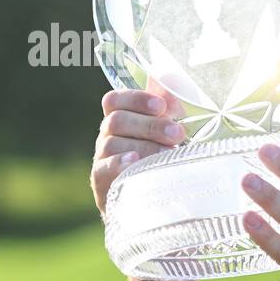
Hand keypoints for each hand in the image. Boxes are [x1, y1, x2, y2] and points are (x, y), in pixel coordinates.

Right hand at [90, 81, 186, 216]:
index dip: (135, 98)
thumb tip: (172, 77)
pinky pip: (104, 168)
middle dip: (150, 125)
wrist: (150, 203)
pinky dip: (119, 163)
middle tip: (177, 135)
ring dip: (144, 146)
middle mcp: (107, 136)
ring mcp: (102, 158)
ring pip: (113, 143)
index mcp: (121, 120)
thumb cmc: (162, 160)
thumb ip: (169, 107)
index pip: (115, 100)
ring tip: (168, 154)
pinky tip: (135, 162)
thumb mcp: (169, 133)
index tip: (161, 106)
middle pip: (118, 120)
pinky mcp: (102, 182)